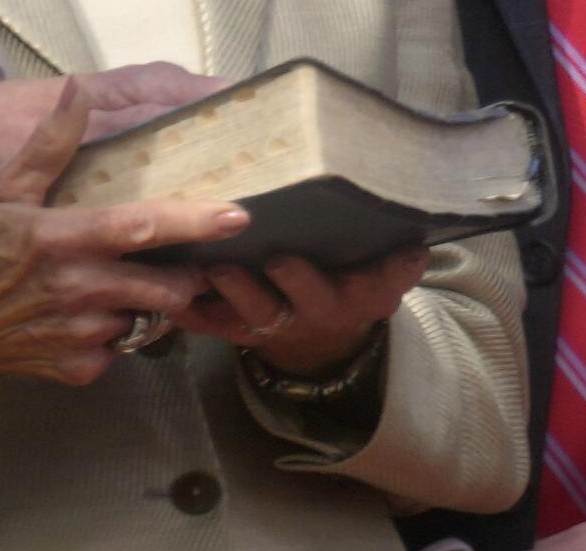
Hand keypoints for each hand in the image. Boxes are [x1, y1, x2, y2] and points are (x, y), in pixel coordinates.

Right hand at [0, 80, 247, 389]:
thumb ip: (49, 142)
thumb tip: (80, 90)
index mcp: (61, 240)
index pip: (142, 229)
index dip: (194, 222)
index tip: (238, 215)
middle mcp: (76, 291)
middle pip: (166, 287)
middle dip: (187, 274)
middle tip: (182, 258)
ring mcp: (78, 337)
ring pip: (145, 318)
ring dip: (146, 302)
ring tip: (122, 282)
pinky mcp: (75, 370)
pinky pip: (119, 349)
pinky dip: (115, 333)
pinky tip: (89, 315)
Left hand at [177, 245, 426, 376]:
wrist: (325, 336)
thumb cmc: (352, 286)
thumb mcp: (382, 282)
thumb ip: (398, 268)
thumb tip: (418, 248)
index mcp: (346, 301)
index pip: (322, 296)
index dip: (308, 281)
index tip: (281, 260)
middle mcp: (304, 317)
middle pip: (274, 308)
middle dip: (250, 287)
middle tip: (224, 262)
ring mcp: (267, 325)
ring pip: (238, 316)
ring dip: (215, 295)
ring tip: (194, 269)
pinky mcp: (236, 328)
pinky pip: (209, 324)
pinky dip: (189, 311)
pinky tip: (167, 295)